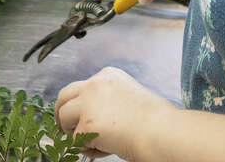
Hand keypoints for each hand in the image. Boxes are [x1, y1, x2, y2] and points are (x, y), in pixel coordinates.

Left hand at [55, 67, 175, 159]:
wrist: (162, 132)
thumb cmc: (155, 120)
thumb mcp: (128, 97)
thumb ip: (107, 101)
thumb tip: (91, 118)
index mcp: (108, 75)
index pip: (82, 87)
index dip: (79, 105)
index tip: (80, 116)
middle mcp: (95, 84)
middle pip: (64, 96)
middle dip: (62, 114)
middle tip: (64, 130)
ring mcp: (89, 102)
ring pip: (64, 117)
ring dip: (73, 132)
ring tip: (94, 143)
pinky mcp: (86, 124)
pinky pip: (75, 140)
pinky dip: (87, 148)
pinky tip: (106, 149)